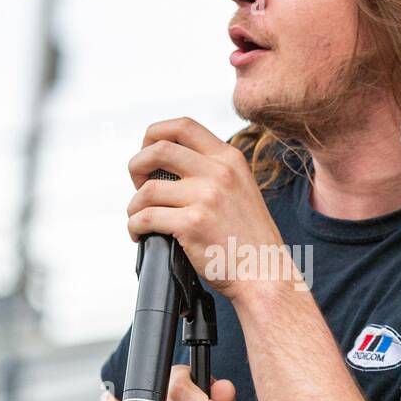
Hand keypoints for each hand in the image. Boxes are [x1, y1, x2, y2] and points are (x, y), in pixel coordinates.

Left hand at [126, 117, 291, 302]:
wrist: (265, 274)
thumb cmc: (250, 240)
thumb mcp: (241, 190)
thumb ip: (214, 173)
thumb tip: (170, 169)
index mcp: (230, 159)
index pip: (183, 126)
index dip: (155, 134)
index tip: (147, 151)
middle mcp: (219, 172)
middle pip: (159, 149)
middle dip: (137, 165)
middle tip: (138, 185)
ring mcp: (206, 197)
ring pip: (148, 189)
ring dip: (134, 205)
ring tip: (138, 217)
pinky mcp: (193, 224)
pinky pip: (146, 218)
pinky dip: (134, 226)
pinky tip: (140, 234)